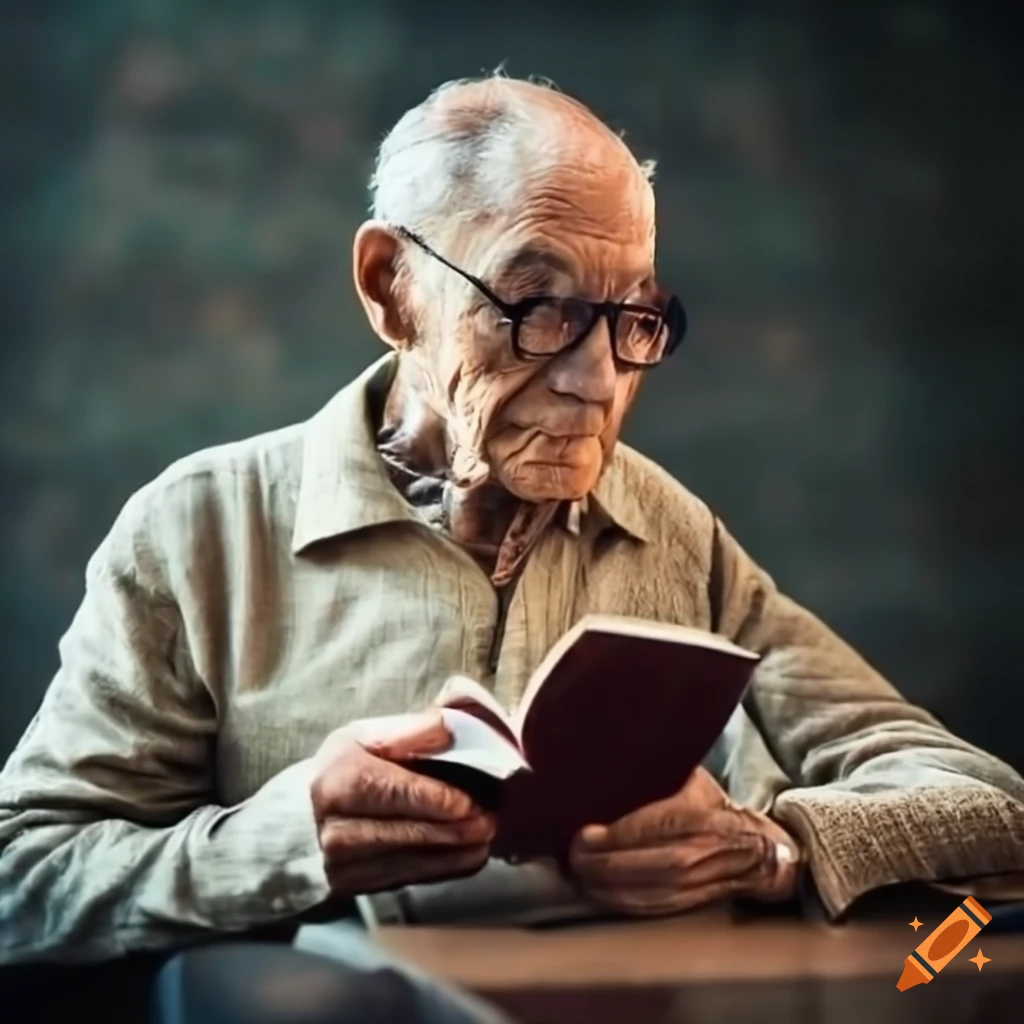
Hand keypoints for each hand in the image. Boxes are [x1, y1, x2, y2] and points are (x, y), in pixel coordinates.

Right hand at [310, 710, 494, 896]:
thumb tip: (448, 729)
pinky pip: (409, 880)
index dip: (434, 800)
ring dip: (455, 852)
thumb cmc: (349, 766)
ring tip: (485, 838)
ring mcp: (341, 865)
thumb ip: (411, 731)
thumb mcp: (370, 735)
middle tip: (489, 822)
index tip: (468, 804)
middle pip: (406, 833)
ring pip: (411, 862)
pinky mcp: (353, 888)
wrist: (309, 813)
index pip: (393, 793)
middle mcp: (335, 828)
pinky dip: (443, 868)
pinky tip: (468, 855)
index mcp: (337, 781)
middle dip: (453, 829)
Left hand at [568, 766, 800, 916]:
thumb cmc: (711, 807)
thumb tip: (615, 749)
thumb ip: (659, 769)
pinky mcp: (683, 904)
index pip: (646, 829)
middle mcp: (691, 853)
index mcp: (692, 816)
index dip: (612, 836)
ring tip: (575, 872)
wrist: (753, 851)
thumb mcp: (691, 779)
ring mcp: (688, 884)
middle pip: (637, 865)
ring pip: (638, 891)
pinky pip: (644, 908)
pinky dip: (616, 903)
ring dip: (601, 886)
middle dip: (598, 862)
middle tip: (571, 854)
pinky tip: (595, 892)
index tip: (583, 832)